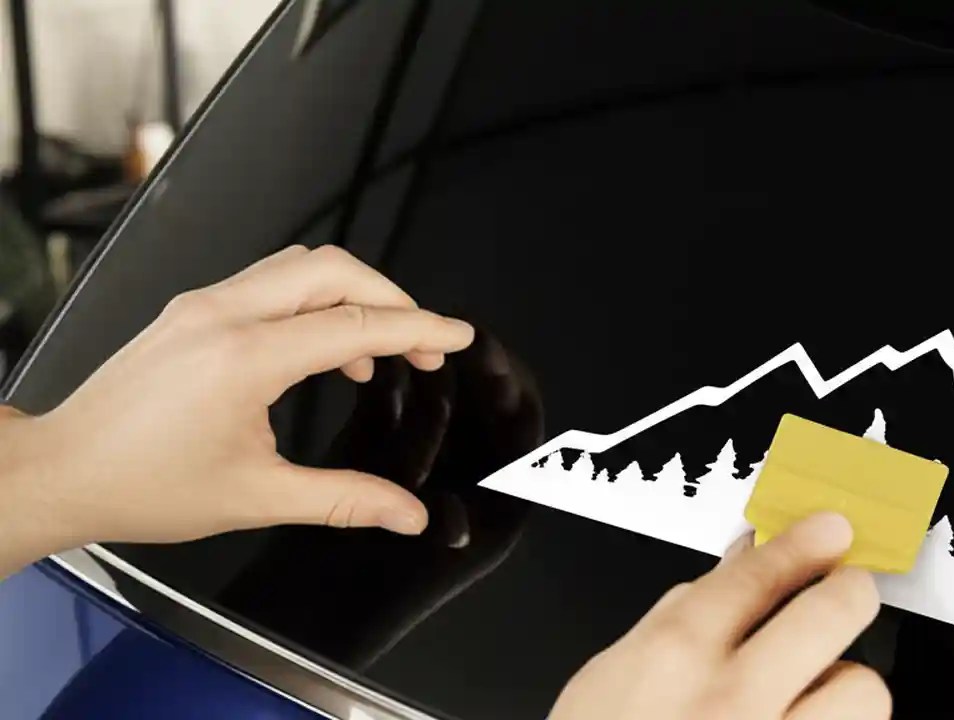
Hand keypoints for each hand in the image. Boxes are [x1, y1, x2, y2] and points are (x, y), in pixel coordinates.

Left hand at [0, 245, 472, 574]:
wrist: (62, 470)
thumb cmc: (142, 485)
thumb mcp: (256, 498)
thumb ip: (344, 500)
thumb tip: (407, 514)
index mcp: (244, 358)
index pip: (354, 326)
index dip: (417, 329)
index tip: (455, 334)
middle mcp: (224, 315)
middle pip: (333, 270)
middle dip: (392, 298)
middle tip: (423, 341)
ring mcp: (203, 305)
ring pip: (300, 266)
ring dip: (352, 295)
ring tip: (377, 349)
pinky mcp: (191, 309)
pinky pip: (270, 283)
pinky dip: (313, 302)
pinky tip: (322, 351)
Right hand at [550, 512, 890, 719]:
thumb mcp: (607, 682)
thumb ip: (671, 623)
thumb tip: (730, 576)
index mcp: (673, 658)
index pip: (757, 575)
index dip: (803, 544)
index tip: (831, 532)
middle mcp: (732, 702)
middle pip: (829, 616)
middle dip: (847, 594)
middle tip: (848, 591)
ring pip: (861, 689)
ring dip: (845, 688)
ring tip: (813, 698)